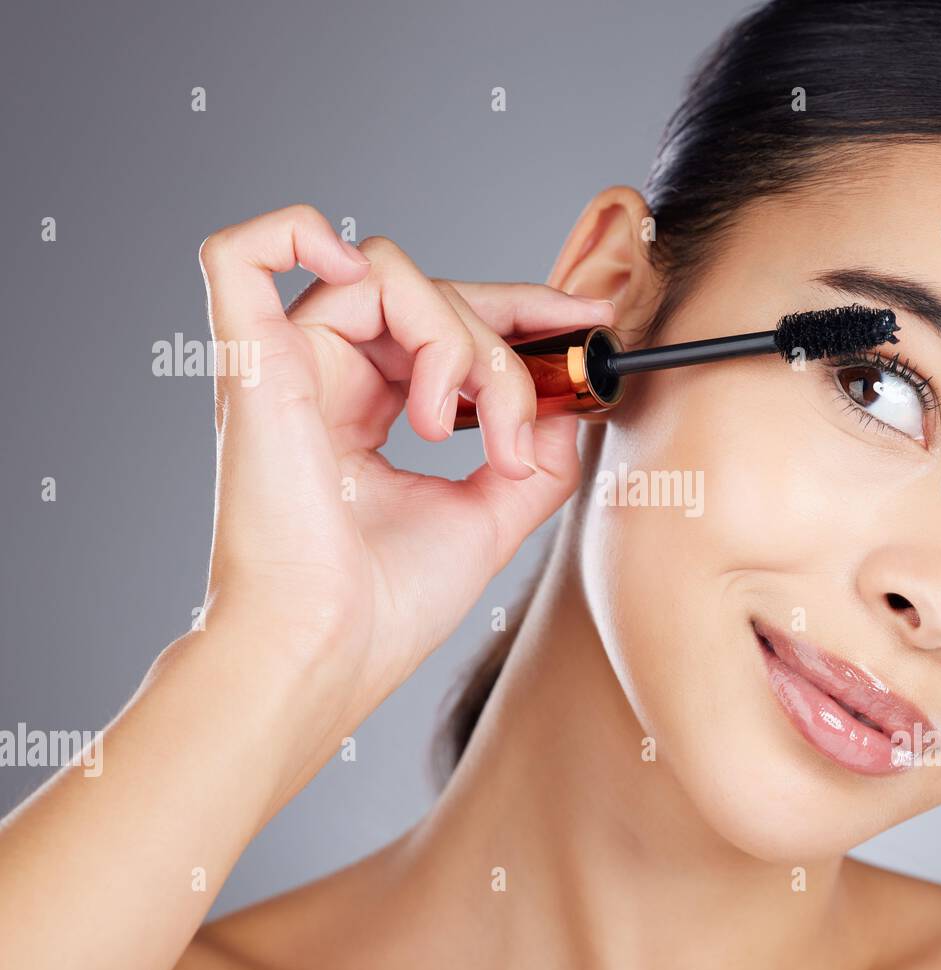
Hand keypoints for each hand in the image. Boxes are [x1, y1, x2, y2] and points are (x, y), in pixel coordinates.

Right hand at [196, 203, 609, 731]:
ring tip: (452, 425)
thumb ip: (536, 454)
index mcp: (368, 413)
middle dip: (502, 350)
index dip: (521, 310)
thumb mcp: (490, 518)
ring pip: (387, 277)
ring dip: (453, 337)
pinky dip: (296, 234)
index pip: (448, 323)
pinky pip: (242, 255)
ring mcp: (286, 367)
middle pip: (432, 298)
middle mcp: (327, 382)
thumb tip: (571, 398)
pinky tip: (351, 274)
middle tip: (518, 433)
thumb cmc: (386, 607)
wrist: (329, 651)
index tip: (585, 324)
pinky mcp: (250, 364)